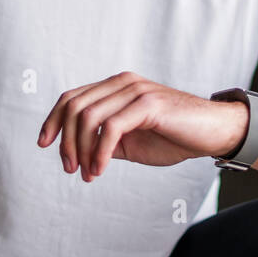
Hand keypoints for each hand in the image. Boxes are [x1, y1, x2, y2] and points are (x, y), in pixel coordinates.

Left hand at [37, 71, 246, 182]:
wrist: (213, 133)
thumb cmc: (175, 136)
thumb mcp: (131, 142)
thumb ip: (105, 140)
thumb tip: (79, 152)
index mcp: (116, 87)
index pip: (72, 97)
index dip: (53, 120)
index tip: (44, 144)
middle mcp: (123, 83)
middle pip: (75, 106)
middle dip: (66, 141)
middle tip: (71, 169)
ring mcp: (135, 90)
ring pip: (88, 117)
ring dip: (82, 150)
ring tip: (88, 173)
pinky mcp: (148, 104)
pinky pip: (111, 128)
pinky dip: (100, 152)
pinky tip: (100, 170)